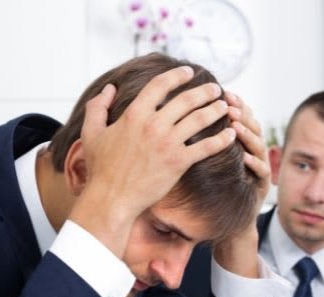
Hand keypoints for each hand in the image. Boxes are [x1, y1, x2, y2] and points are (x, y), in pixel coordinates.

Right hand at [69, 66, 235, 256]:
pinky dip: (221, 139)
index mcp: (134, 114)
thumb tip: (110, 89)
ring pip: (199, 119)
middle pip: (186, 100)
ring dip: (215, 110)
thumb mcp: (92, 133)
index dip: (176, 75)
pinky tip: (231, 134)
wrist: (111, 199)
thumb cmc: (101, 168)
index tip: (188, 71)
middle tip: (216, 89)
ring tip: (225, 106)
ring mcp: (167, 143)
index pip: (160, 85)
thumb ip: (97, 107)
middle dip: (204, 91)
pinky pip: (206, 147)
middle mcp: (153, 125)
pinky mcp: (178, 162)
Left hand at [212, 91, 269, 277]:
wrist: (228, 224)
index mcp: (236, 142)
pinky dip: (255, 164)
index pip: (236, 115)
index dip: (231, 103)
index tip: (219, 92)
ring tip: (236, 127)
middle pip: (251, 124)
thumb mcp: (202, 161)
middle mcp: (251, 150)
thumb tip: (173, 117)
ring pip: (258, 145)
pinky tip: (247, 158)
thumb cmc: (212, 191)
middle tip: (228, 104)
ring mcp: (259, 167)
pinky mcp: (262, 186)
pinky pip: (262, 172)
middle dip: (241, 113)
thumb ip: (195, 139)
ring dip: (248, 134)